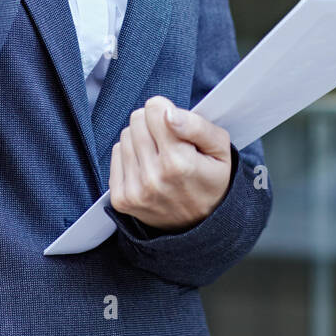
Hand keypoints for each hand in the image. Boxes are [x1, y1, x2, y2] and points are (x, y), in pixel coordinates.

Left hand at [109, 95, 231, 231]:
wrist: (201, 226)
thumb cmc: (211, 181)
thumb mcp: (219, 149)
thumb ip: (196, 126)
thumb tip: (167, 113)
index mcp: (179, 162)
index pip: (154, 109)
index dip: (167, 112)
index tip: (176, 126)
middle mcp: (153, 177)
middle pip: (137, 119)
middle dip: (153, 124)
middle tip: (170, 143)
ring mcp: (134, 190)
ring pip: (125, 135)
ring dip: (141, 140)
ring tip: (160, 157)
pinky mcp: (120, 199)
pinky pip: (115, 154)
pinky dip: (130, 156)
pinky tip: (148, 168)